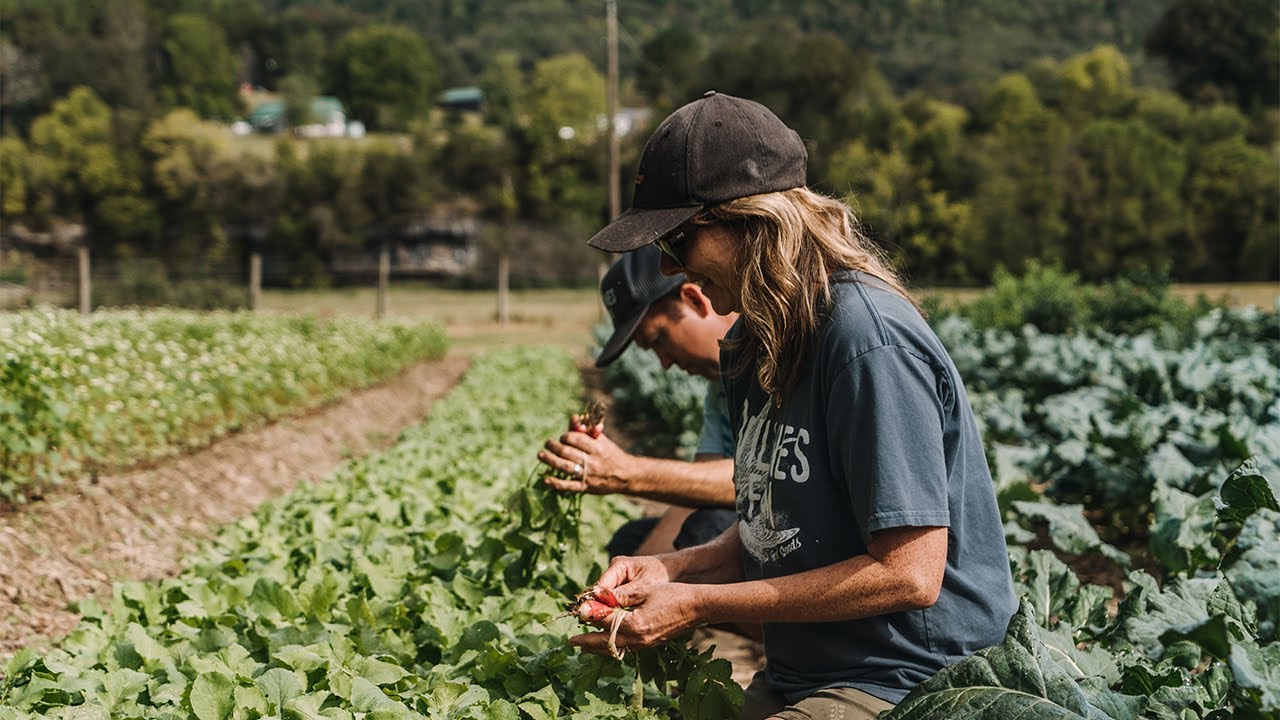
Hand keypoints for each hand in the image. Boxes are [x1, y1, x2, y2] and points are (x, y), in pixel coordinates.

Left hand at [537, 423, 632, 494]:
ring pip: (565, 467)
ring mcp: (589, 475)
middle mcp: (592, 461)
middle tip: (547, 443)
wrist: (626, 475)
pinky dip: (556, 483)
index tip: (564, 437)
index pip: (576, 439)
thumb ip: (587, 430)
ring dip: (550, 460)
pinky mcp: (586, 488)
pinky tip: (546, 479)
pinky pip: (569, 486)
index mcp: (597, 447)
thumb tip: (574, 418)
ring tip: (541, 454)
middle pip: (567, 452)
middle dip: (554, 446)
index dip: (566, 436)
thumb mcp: (602, 440)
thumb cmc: (611, 454)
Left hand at [569, 556, 701, 654]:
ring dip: (599, 647)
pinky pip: (627, 648)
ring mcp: (646, 644)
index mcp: (635, 625)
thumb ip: (619, 597)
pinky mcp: (651, 643)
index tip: (577, 614)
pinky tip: (608, 644)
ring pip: (615, 649)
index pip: (604, 623)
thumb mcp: (643, 591)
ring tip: (585, 646)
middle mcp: (639, 639)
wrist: (697, 607)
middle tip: (571, 641)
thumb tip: (597, 598)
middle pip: (605, 643)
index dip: (589, 617)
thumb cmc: (672, 594)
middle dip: (587, 642)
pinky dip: (614, 647)